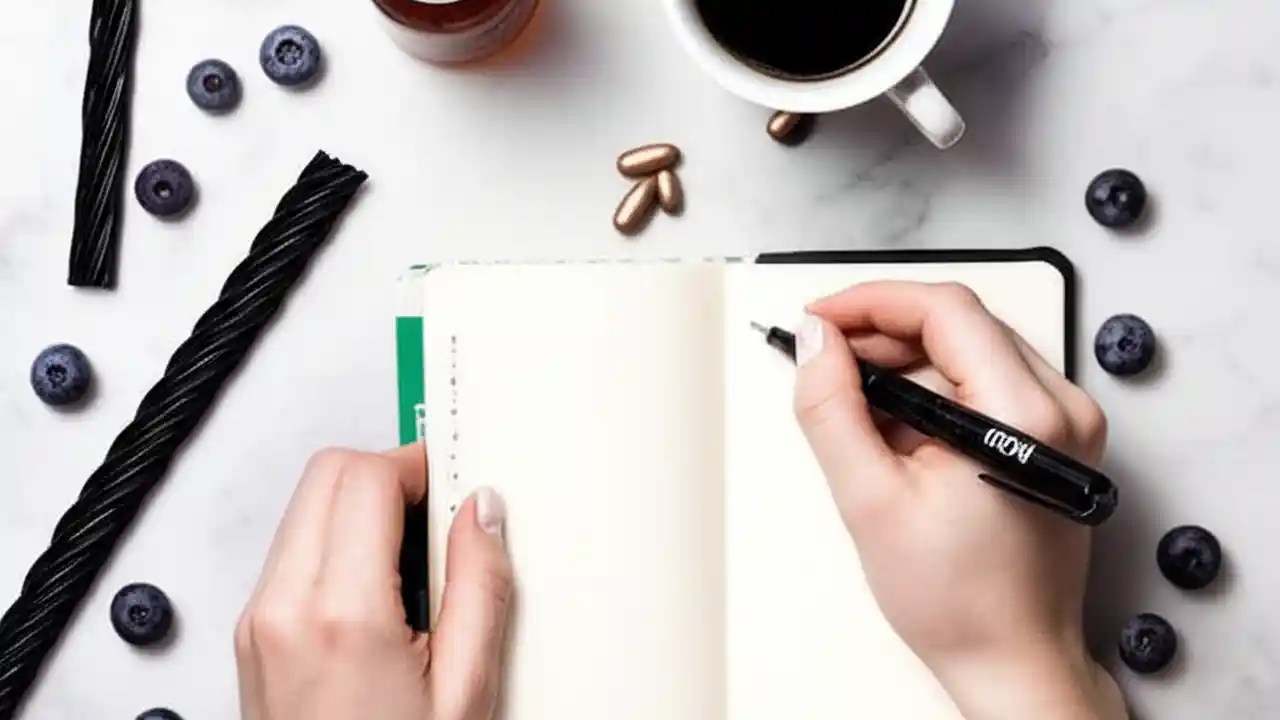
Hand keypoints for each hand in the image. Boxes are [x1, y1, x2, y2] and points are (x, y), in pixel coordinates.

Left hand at [236, 444, 511, 719]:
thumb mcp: (465, 691)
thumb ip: (480, 587)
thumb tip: (483, 514)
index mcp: (340, 615)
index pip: (365, 477)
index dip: (419, 464)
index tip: (455, 481)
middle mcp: (282, 608)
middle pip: (327, 474)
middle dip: (388, 473)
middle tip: (439, 508)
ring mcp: (258, 621)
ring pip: (306, 506)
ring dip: (362, 506)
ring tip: (417, 559)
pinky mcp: (253, 635)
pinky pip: (295, 551)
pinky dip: (339, 543)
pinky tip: (384, 588)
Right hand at [793, 282, 1124, 719]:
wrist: (1014, 660)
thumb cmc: (960, 603)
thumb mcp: (870, 501)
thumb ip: (833, 408)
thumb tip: (818, 342)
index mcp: (1023, 418)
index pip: (945, 310)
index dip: (871, 302)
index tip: (821, 318)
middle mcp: (1062, 408)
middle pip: (961, 322)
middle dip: (883, 330)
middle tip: (825, 357)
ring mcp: (1067, 421)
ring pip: (972, 346)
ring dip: (907, 359)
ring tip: (855, 401)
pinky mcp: (1057, 436)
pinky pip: (989, 379)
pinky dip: (935, 386)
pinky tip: (897, 425)